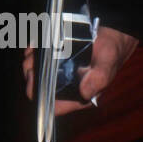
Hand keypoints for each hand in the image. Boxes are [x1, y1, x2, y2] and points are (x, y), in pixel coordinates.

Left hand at [23, 25, 138, 115]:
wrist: (110, 34)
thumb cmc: (110, 53)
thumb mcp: (107, 64)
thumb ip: (99, 78)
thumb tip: (85, 92)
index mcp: (79, 96)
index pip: (54, 107)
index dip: (41, 99)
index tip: (34, 82)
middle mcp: (66, 87)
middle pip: (40, 87)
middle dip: (33, 75)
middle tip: (31, 62)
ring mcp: (59, 73)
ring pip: (36, 72)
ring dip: (31, 61)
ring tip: (34, 52)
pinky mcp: (55, 59)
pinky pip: (38, 57)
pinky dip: (34, 51)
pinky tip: (36, 44)